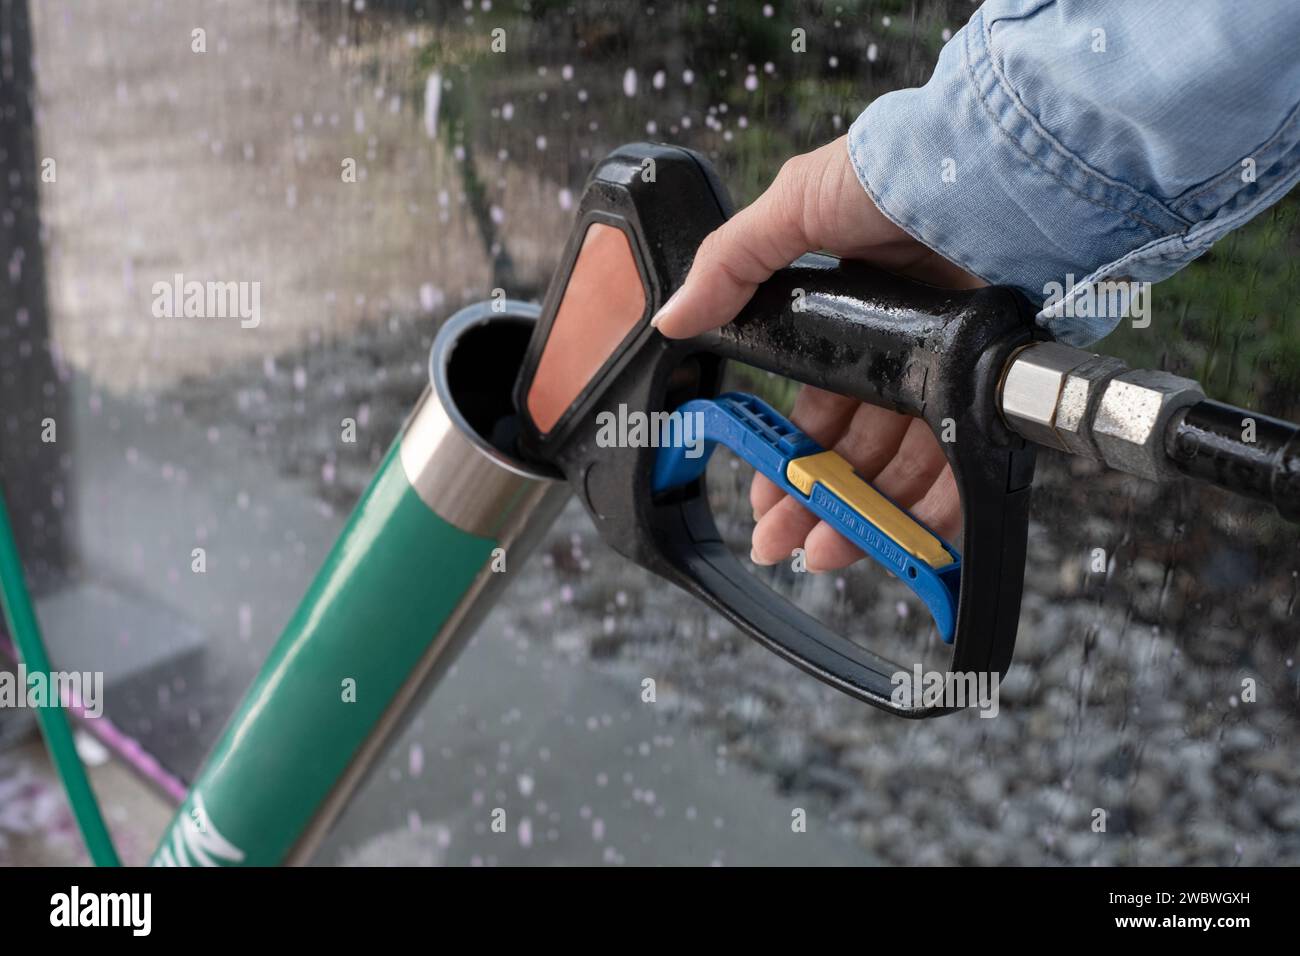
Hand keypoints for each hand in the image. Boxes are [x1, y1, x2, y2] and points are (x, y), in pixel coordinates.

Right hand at [652, 135, 979, 569]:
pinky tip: (908, 545)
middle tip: (785, 544)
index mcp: (854, 309)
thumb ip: (730, 266)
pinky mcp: (996, 389)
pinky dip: (938, 511)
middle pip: (857, 444)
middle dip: (816, 497)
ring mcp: (953, 369)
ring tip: (828, 553)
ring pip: (905, 465)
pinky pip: (968, 466)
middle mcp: (904, 344)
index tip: (764, 495)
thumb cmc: (901, 172)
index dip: (789, 451)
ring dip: (865, 514)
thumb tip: (673, 319)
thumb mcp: (794, 208)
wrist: (1003, 168)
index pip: (818, 400)